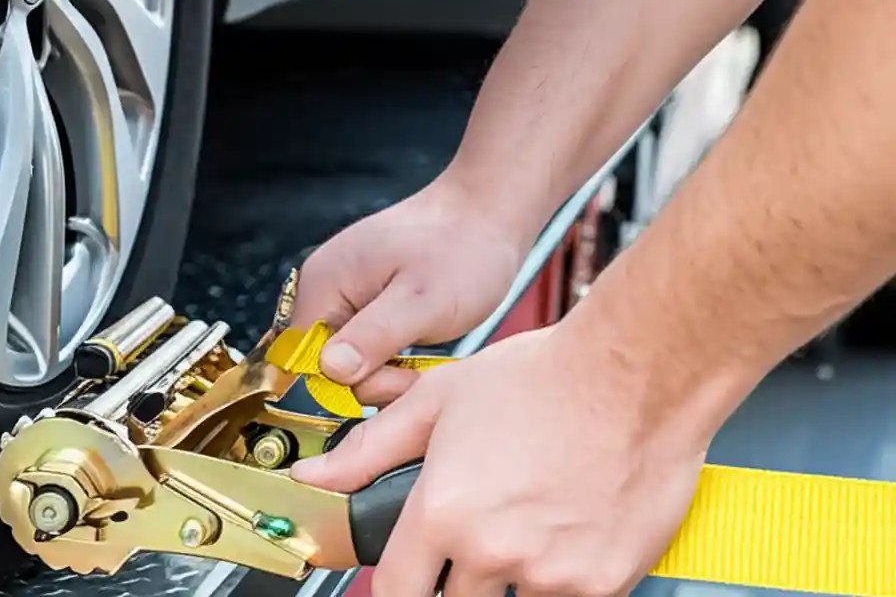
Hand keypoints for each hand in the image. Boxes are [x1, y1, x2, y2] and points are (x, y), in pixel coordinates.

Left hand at [291, 327, 710, 596]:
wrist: (635, 374)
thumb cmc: (543, 379)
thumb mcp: (437, 401)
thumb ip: (369, 449)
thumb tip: (315, 475)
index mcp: (442, 511)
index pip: (395, 589)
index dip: (397, 588)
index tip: (409, 582)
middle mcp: (490, 550)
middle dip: (459, 578)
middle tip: (483, 538)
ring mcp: (548, 573)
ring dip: (511, 581)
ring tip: (529, 529)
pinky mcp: (602, 583)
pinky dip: (561, 585)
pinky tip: (567, 538)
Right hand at [292, 172, 528, 404]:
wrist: (488, 212)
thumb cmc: (462, 250)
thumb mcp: (423, 302)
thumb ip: (373, 337)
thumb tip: (329, 372)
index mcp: (323, 284)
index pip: (298, 358)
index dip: (336, 384)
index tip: (390, 379)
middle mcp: (324, 289)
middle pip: (322, 365)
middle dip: (370, 378)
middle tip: (415, 369)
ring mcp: (345, 295)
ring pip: (347, 361)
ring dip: (386, 370)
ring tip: (425, 354)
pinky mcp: (366, 302)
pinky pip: (364, 347)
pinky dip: (391, 357)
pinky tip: (421, 344)